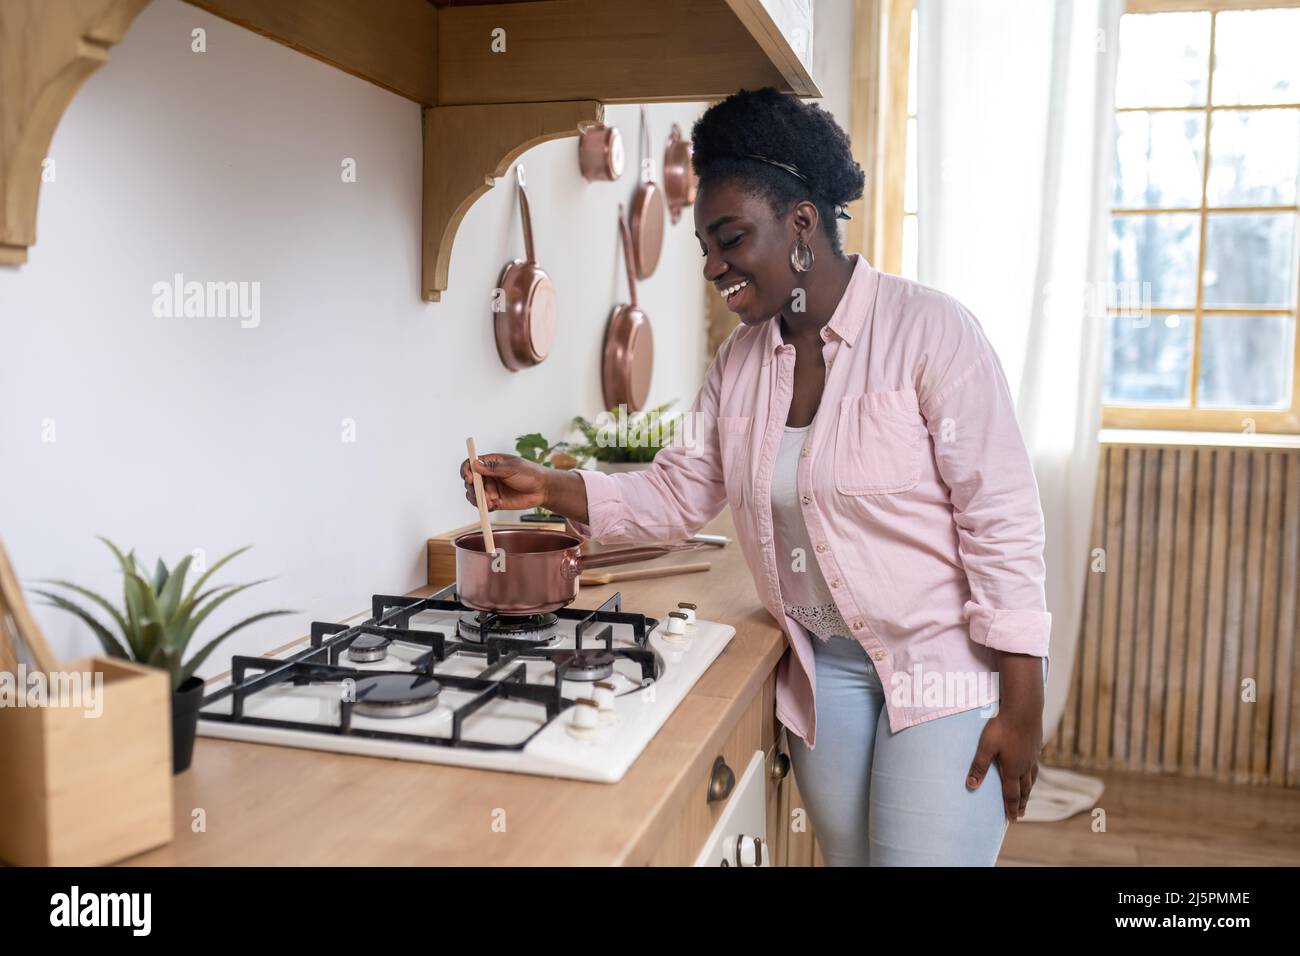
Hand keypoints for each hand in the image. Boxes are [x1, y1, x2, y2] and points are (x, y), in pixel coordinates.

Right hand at [459, 453, 549, 511]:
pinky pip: (483, 505)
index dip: (466, 471)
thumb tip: (475, 464)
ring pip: (474, 495)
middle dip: (475, 489)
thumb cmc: (530, 473)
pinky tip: (495, 505)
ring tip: (493, 501)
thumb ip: (494, 468)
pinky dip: (485, 506)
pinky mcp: (494, 501)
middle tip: (486, 494)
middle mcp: (488, 475)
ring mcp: (490, 489)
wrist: (542, 490)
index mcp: (490, 463)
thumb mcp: (512, 468)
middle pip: (470, 482)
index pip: (470, 464)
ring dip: (479, 499)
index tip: (470, 478)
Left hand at [965, 660, 1043, 823]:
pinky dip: (1033, 773)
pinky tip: (1031, 769)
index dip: (1010, 808)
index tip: (1012, 820)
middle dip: (1021, 803)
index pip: (1011, 794)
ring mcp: (1033, 756)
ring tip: (1027, 796)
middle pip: (1024, 790)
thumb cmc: (1002, 727)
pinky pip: (1035, 765)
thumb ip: (979, 766)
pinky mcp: (1036, 745)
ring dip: (1029, 790)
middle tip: (1020, 814)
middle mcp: (1025, 766)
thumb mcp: (985, 747)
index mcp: (1013, 769)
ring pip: (1032, 778)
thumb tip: (971, 785)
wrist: (1024, 708)